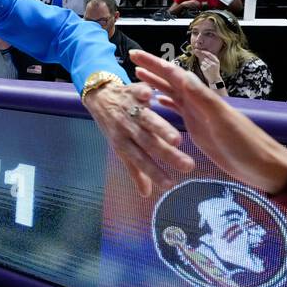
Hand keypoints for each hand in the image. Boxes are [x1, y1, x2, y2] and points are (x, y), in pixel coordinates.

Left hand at [82, 81, 193, 197]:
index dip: (154, 173)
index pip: (141, 161)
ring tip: (177, 140)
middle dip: (167, 155)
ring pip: (145, 120)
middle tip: (187, 166)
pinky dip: (143, 93)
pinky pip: (136, 92)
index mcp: (124, 144)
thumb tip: (146, 195)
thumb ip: (136, 171)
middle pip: (148, 143)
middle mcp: (126, 128)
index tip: (171, 185)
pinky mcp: (130, 91)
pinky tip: (152, 96)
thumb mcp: (121, 149)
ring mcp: (128, 109)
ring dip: (160, 129)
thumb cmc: (115, 127)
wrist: (99, 98)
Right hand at [130, 50, 286, 192]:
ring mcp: (198, 114)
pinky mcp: (199, 127)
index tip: (134, 55)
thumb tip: (182, 76)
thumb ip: (203, 99)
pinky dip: (167, 104)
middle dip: (152, 69)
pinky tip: (158, 103)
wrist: (262, 166)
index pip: (174, 74)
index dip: (154, 64)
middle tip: (132, 60)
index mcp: (202, 97)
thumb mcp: (223, 120)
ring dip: (157, 84)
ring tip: (139, 77)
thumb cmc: (245, 144)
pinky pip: (179, 110)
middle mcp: (199, 101)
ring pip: (173, 93)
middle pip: (171, 80)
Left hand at [194, 49, 221, 85]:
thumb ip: (209, 58)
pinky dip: (202, 67)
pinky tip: (206, 70)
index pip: (209, 54)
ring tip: (207, 67)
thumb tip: (201, 52)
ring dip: (203, 64)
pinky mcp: (205, 70)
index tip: (200, 51)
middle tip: (199, 55)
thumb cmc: (214, 70)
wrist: (215, 78)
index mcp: (216, 61)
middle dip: (201, 57)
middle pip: (205, 58)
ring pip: (202, 62)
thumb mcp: (214, 63)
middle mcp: (213, 64)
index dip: (204, 52)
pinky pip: (201, 66)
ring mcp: (209, 67)